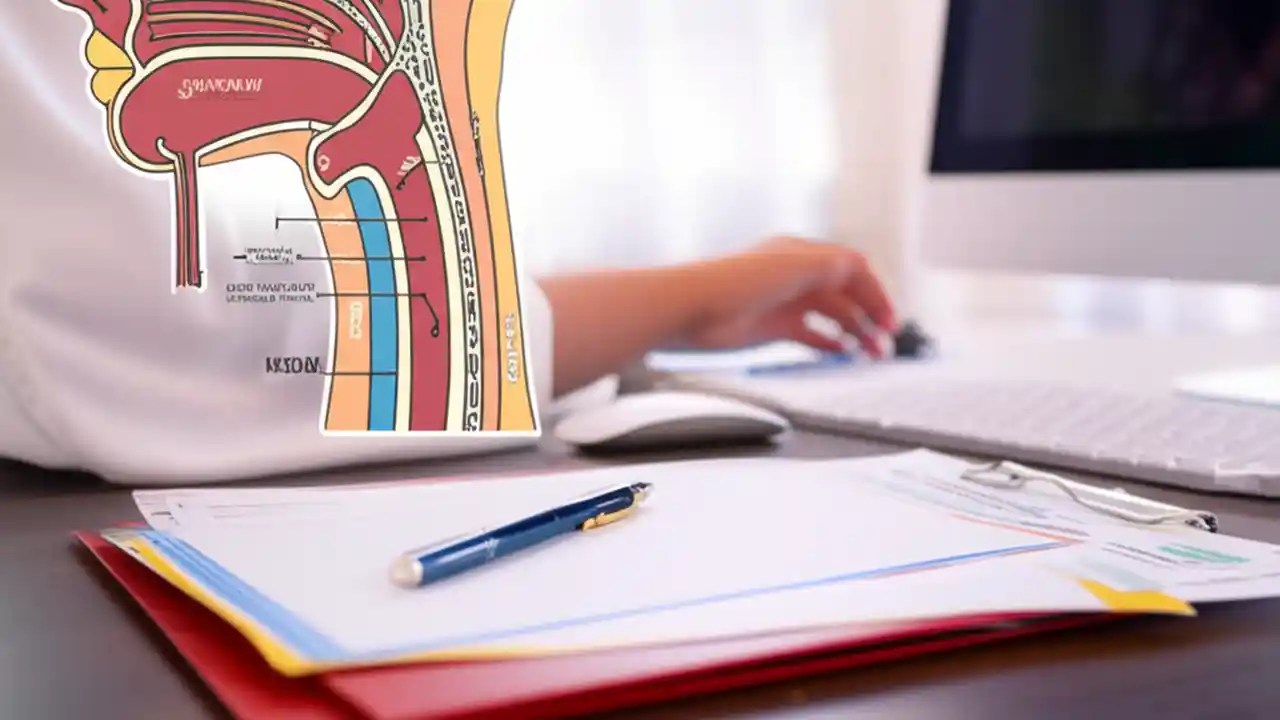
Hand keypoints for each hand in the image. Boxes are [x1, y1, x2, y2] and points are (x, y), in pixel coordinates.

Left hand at [683, 237, 897, 357]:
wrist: (692, 308)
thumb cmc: (734, 282)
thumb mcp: (792, 266)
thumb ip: (829, 266)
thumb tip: (858, 268)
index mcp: (803, 254)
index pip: (853, 269)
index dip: (875, 293)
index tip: (889, 319)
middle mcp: (796, 276)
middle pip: (845, 294)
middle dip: (869, 316)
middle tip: (885, 342)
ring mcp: (785, 302)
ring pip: (831, 316)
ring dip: (854, 332)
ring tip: (870, 354)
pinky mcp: (773, 327)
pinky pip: (810, 334)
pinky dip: (829, 343)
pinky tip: (842, 354)